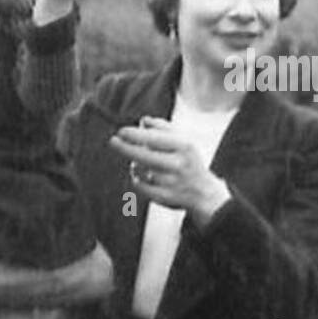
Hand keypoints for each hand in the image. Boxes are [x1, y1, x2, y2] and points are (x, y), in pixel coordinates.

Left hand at [109, 116, 231, 223]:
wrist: (205, 193)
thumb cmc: (188, 161)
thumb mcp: (183, 141)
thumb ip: (164, 128)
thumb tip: (144, 120)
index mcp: (185, 146)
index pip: (156, 139)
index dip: (136, 135)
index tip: (121, 131)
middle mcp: (179, 164)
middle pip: (145, 156)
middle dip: (126, 148)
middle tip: (113, 141)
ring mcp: (172, 182)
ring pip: (141, 170)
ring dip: (135, 164)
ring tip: (138, 163)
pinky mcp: (165, 197)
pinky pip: (140, 186)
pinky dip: (136, 180)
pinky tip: (140, 176)